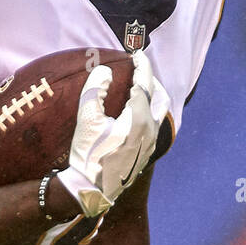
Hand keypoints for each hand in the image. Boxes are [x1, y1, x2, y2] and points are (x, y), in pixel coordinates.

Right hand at [56, 52, 170, 216]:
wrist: (91, 190)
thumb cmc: (88, 155)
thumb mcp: (86, 120)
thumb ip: (95, 90)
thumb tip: (104, 71)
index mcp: (139, 119)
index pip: (144, 85)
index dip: (142, 66)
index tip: (137, 53)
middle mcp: (151, 130)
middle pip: (159, 97)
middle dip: (150, 80)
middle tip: (139, 69)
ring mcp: (150, 144)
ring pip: (159, 113)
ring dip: (152, 97)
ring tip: (139, 89)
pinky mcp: (145, 154)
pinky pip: (153, 126)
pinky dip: (148, 112)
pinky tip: (134, 113)